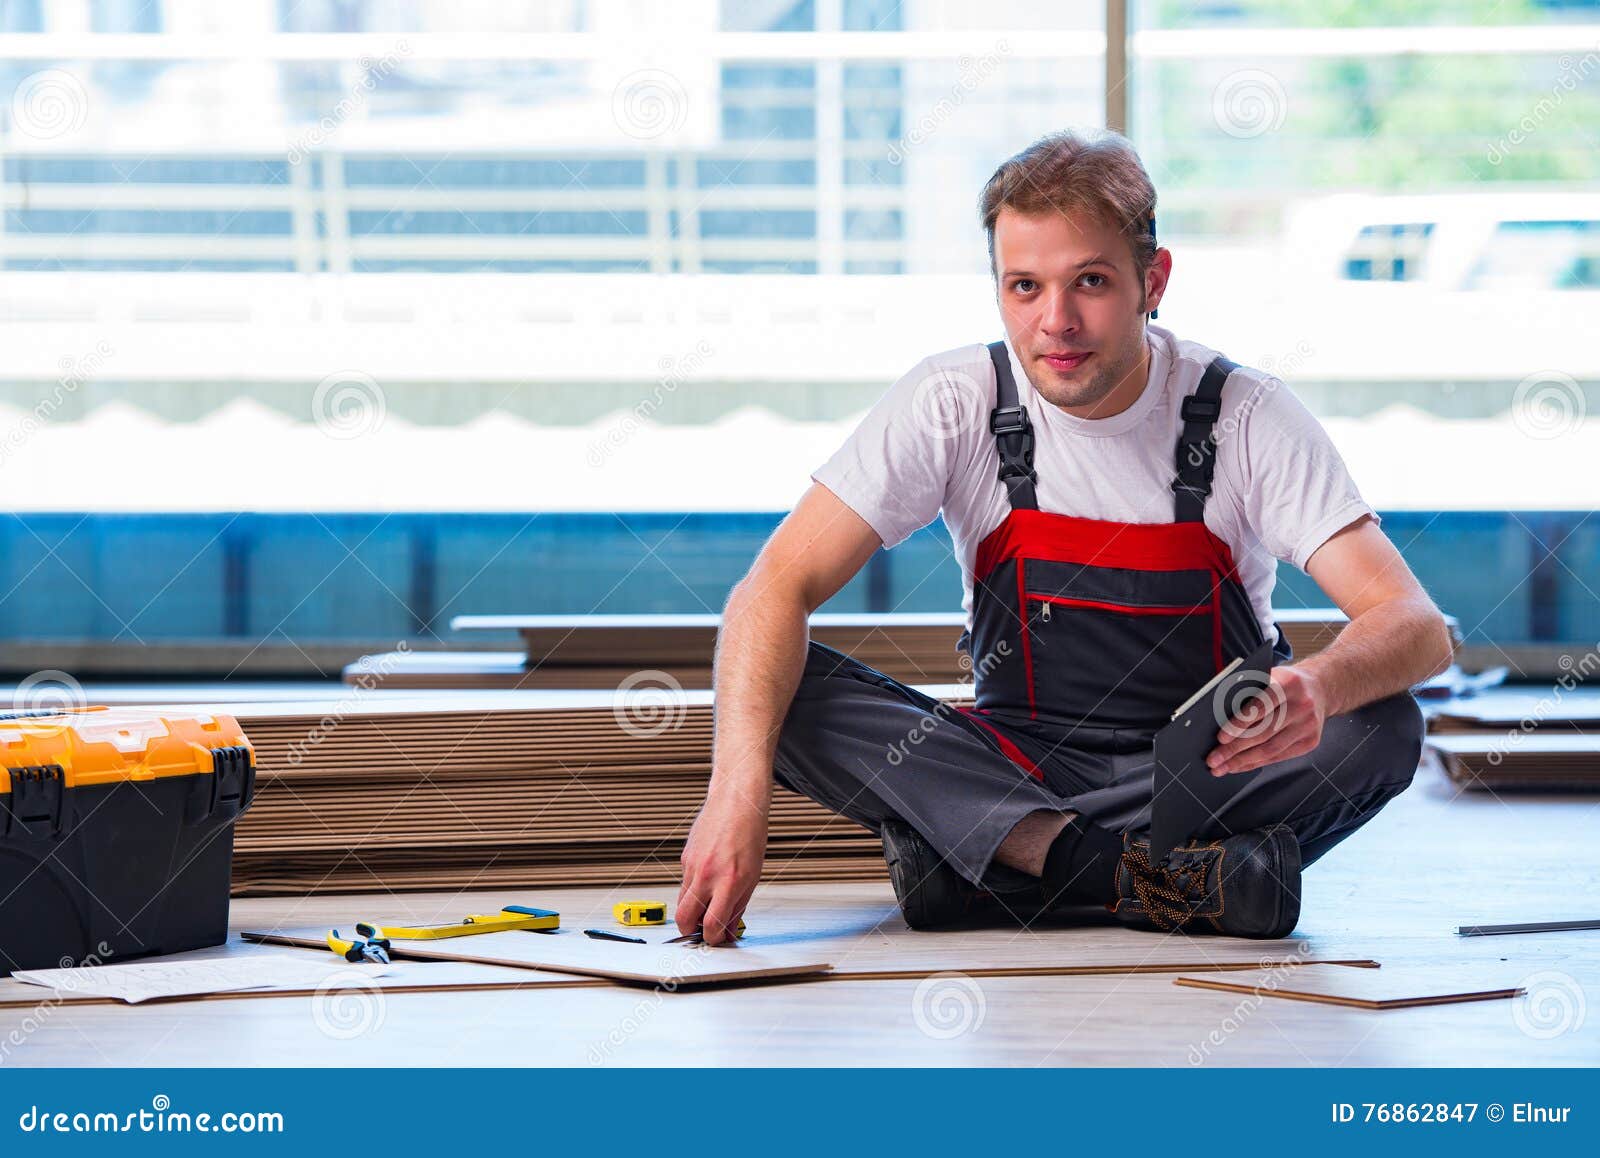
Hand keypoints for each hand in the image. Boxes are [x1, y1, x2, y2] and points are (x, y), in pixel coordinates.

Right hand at [675, 785, 768, 944]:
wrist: (737, 802)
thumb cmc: (749, 835)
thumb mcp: (752, 876)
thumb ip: (738, 907)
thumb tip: (731, 930)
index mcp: (729, 881)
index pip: (712, 924)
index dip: (713, 939)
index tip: (717, 940)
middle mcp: (707, 874)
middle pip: (684, 918)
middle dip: (690, 932)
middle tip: (702, 933)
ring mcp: (692, 865)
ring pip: (682, 902)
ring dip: (691, 911)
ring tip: (706, 908)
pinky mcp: (685, 857)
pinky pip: (685, 882)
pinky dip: (693, 889)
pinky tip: (707, 880)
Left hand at [1207, 665, 1327, 775]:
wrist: (1320, 688)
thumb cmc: (1285, 683)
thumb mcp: (1269, 676)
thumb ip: (1248, 690)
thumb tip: (1217, 717)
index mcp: (1289, 684)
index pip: (1261, 706)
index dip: (1240, 723)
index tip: (1221, 737)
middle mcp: (1302, 705)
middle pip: (1264, 732)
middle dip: (1235, 748)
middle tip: (1213, 759)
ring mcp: (1308, 725)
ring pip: (1270, 749)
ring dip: (1242, 761)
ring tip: (1221, 767)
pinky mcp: (1310, 742)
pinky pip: (1278, 756)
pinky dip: (1255, 763)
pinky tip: (1239, 766)